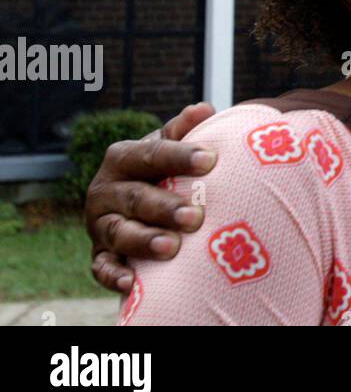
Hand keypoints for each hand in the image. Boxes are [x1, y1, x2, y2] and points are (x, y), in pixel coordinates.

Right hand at [86, 102, 217, 292]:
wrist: (135, 198)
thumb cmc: (160, 168)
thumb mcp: (167, 146)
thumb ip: (183, 130)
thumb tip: (203, 109)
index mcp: (122, 158)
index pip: (152, 155)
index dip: (180, 156)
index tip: (211, 160)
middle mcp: (104, 190)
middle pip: (135, 198)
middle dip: (165, 208)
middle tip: (196, 217)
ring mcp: (99, 224)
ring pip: (119, 233)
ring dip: (144, 241)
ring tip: (173, 248)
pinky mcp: (99, 254)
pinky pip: (101, 266)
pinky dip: (113, 274)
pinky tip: (130, 281)